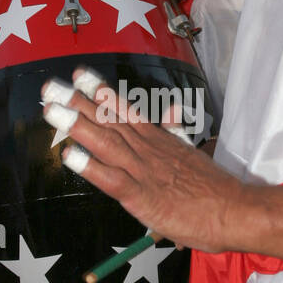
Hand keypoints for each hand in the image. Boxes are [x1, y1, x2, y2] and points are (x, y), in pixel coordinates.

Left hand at [40, 77, 239, 252]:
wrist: (233, 208)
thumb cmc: (212, 186)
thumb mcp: (191, 150)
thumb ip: (175, 129)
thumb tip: (171, 109)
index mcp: (156, 139)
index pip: (124, 109)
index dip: (99, 91)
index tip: (79, 74)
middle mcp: (146, 149)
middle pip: (107, 121)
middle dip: (76, 103)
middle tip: (49, 86)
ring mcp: (143, 170)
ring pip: (105, 143)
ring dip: (77, 125)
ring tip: (52, 111)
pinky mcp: (143, 196)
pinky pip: (111, 179)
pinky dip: (90, 167)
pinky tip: (70, 156)